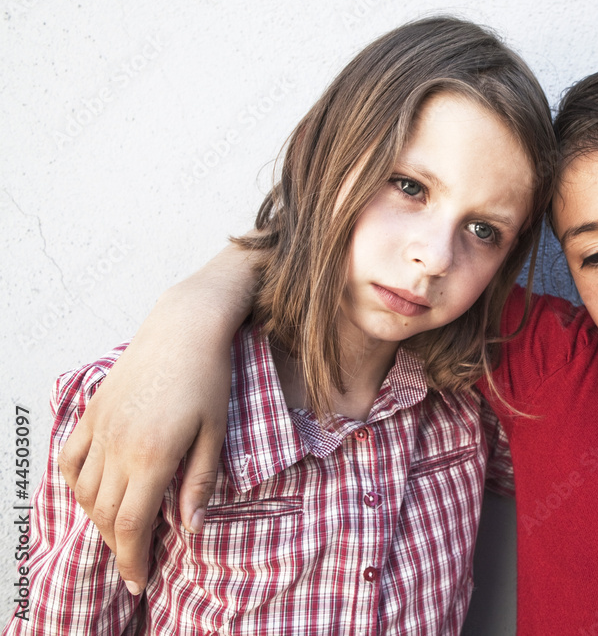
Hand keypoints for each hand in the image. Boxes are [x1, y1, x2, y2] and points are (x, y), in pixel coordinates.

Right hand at [58, 285, 234, 594]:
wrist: (184, 327)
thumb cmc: (209, 377)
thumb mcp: (215, 433)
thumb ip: (200, 482)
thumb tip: (191, 527)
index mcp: (153, 455)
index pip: (132, 524)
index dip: (133, 559)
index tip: (139, 582)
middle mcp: (118, 446)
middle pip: (107, 514)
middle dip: (119, 547)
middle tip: (135, 564)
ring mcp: (100, 428)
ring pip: (85, 492)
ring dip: (99, 520)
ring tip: (120, 533)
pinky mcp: (92, 412)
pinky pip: (71, 459)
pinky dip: (77, 484)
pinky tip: (93, 495)